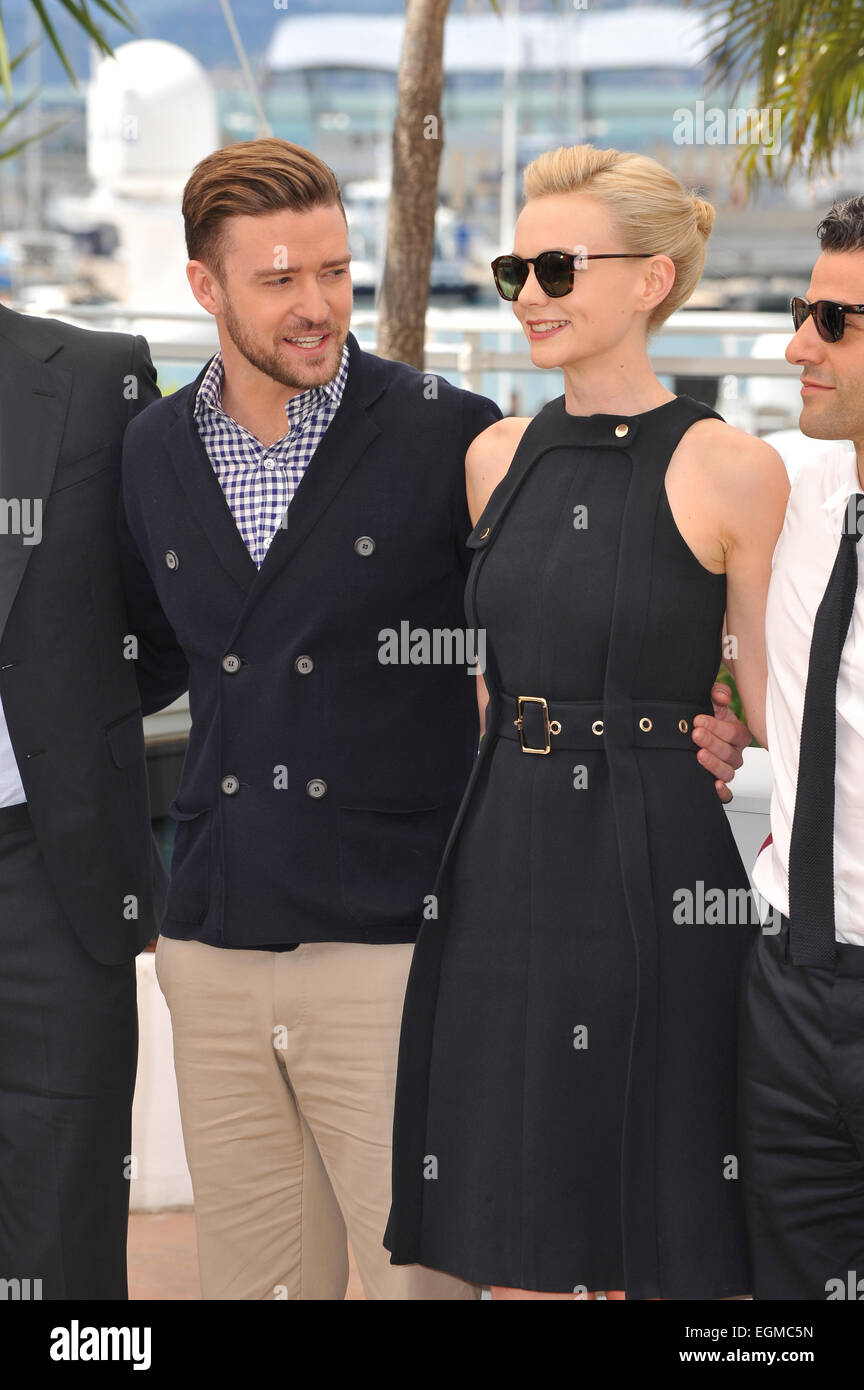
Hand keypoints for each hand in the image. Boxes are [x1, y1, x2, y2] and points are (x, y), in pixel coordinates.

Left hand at [691, 682, 752, 803]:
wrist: (686, 731)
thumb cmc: (701, 716)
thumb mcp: (708, 701)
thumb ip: (717, 694)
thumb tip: (721, 697)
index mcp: (737, 734)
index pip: (735, 733)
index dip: (718, 726)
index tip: (698, 720)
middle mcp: (734, 753)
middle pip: (731, 753)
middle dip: (713, 742)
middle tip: (696, 734)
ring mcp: (726, 769)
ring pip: (729, 772)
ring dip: (714, 764)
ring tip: (699, 755)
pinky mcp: (717, 783)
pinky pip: (727, 794)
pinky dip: (723, 792)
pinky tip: (713, 785)